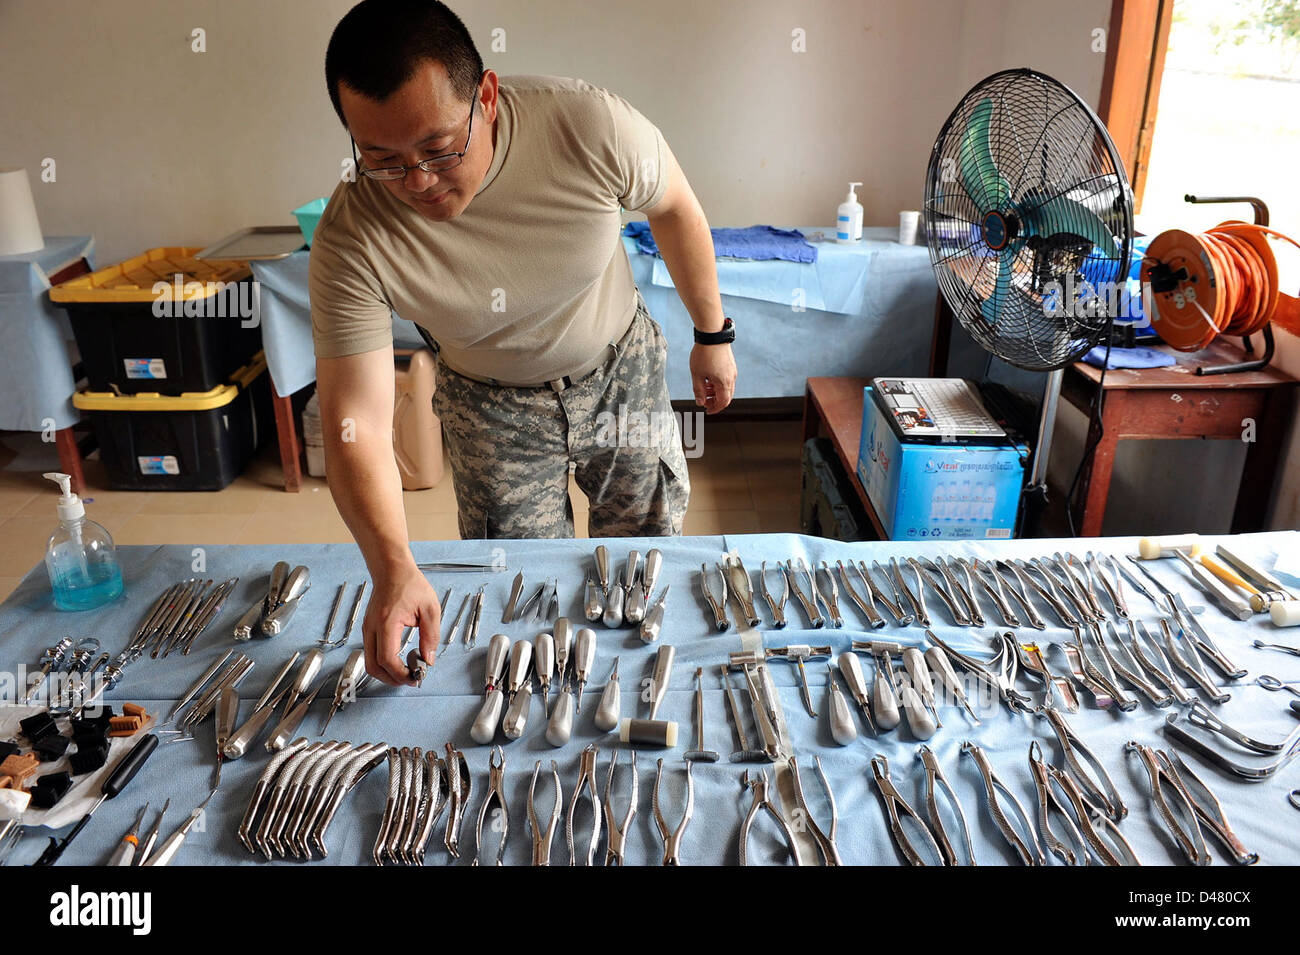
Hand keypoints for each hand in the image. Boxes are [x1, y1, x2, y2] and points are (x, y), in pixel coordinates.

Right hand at [362, 562, 441, 685]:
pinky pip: (371, 654)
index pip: (387, 658)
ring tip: (406, 672)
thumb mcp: (430, 609)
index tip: (415, 677)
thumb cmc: (410, 585)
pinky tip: (399, 661)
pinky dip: (383, 663)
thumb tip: (428, 660)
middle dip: (391, 679)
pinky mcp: (368, 630)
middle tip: (410, 680)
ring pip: (369, 662)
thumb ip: (431, 636)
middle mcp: (372, 628)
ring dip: (386, 673)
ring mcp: (367, 629)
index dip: (400, 674)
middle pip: (373, 666)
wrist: (392, 570)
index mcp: (387, 622)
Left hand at [689, 342, 736, 413]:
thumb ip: (698, 390)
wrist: (712, 334)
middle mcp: (731, 377)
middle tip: (704, 402)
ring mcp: (732, 370)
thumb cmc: (703, 354)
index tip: (707, 411)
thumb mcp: (697, 374)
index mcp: (724, 382)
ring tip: (705, 390)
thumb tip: (700, 403)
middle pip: (726, 396)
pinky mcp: (730, 364)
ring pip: (727, 387)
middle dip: (715, 401)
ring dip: (716, 392)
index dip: (715, 408)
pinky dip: (719, 384)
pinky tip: (708, 380)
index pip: (723, 402)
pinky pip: (727, 379)